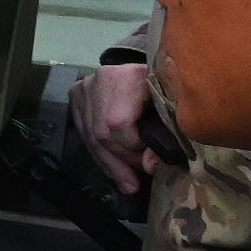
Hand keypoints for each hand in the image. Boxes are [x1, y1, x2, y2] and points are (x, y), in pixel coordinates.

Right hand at [74, 62, 159, 195]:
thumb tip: (149, 166)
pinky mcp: (77, 95)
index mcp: (127, 77)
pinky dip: (99, 154)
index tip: (150, 159)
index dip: (132, 147)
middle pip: (101, 132)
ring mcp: (85, 87)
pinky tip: (113, 169)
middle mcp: (100, 79)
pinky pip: (83, 132)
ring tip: (126, 182)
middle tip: (137, 179)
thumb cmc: (168, 89)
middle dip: (120, 161)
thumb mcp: (174, 110)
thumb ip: (165, 137)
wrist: (153, 69)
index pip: (117, 123)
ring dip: (109, 163)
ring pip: (90, 136)